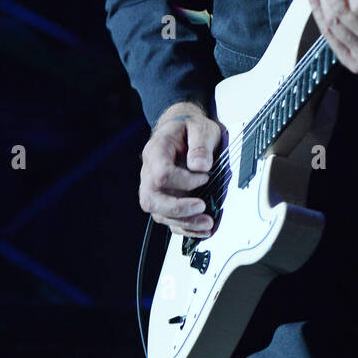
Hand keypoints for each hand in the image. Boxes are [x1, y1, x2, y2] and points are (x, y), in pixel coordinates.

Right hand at [139, 102, 223, 236]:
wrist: (185, 130)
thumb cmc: (190, 129)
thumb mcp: (200, 128)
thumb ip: (200, 145)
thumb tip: (200, 166)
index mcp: (156, 151)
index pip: (161, 174)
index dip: (184, 180)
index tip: (204, 177)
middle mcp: (150, 172)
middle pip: (151, 199)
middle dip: (177, 209)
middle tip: (202, 207)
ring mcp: (155, 188)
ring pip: (159, 214)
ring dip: (184, 222)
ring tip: (208, 222)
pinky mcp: (164, 199)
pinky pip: (168, 219)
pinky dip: (185, 228)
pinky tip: (202, 229)